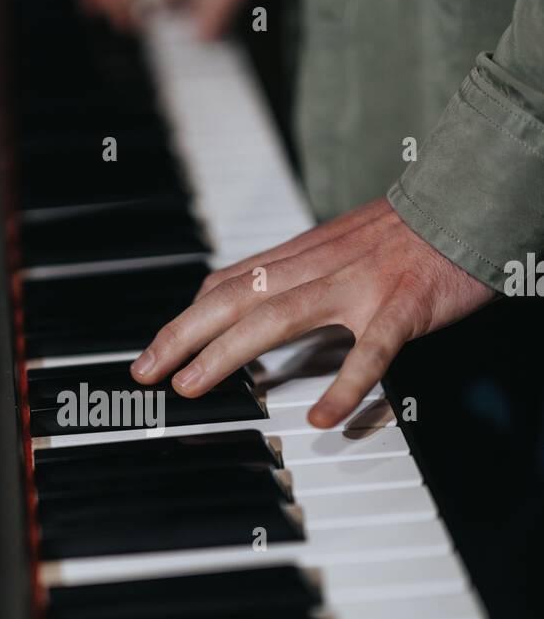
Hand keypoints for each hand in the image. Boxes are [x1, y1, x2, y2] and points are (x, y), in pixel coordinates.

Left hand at [130, 198, 495, 426]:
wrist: (472, 198)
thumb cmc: (411, 230)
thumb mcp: (343, 242)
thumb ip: (301, 271)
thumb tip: (258, 294)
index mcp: (305, 254)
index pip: (229, 283)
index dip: (186, 318)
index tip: (155, 351)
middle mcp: (320, 266)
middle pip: (235, 298)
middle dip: (181, 336)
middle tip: (145, 373)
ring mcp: (358, 286)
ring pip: (278, 318)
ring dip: (227, 353)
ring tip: (192, 386)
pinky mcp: (401, 307)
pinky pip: (368, 351)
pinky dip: (342, 386)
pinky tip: (318, 420)